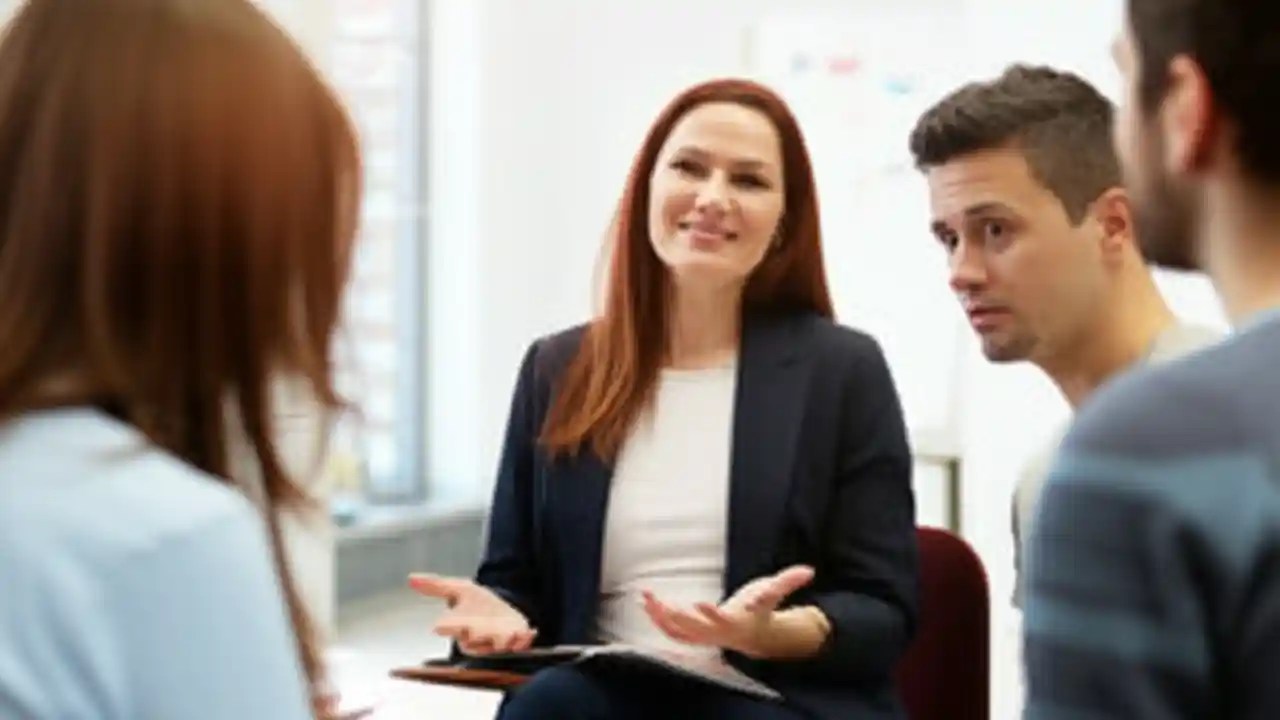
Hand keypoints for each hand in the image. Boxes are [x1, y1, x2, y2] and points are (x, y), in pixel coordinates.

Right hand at [408, 573, 535, 654]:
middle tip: (475, 630)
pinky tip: (529, 632)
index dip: (444, 628)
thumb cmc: (477, 603)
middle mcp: (475, 637)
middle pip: (471, 643)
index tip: (439, 626)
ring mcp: (495, 641)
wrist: (502, 605)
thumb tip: (410, 578)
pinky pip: (519, 645)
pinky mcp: (515, 641)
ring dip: (502, 641)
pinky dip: (524, 640)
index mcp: (458, 625)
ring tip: (508, 635)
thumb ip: (435, 586)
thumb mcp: (459, 589)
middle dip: (475, 637)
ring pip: (495, 647)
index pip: (446, 629)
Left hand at [641, 565, 815, 658]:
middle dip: (678, 619)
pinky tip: (646, 603)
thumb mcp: (773, 592)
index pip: (723, 619)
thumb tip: (809, 570)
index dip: (711, 613)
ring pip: (679, 632)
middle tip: (663, 605)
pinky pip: (673, 631)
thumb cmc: (760, 609)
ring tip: (647, 599)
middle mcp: (717, 631)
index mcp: (736, 621)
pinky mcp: (695, 634)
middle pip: (695, 630)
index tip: (699, 604)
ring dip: (662, 618)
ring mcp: (704, 635)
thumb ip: (788, 581)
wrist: (753, 635)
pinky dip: (658, 620)